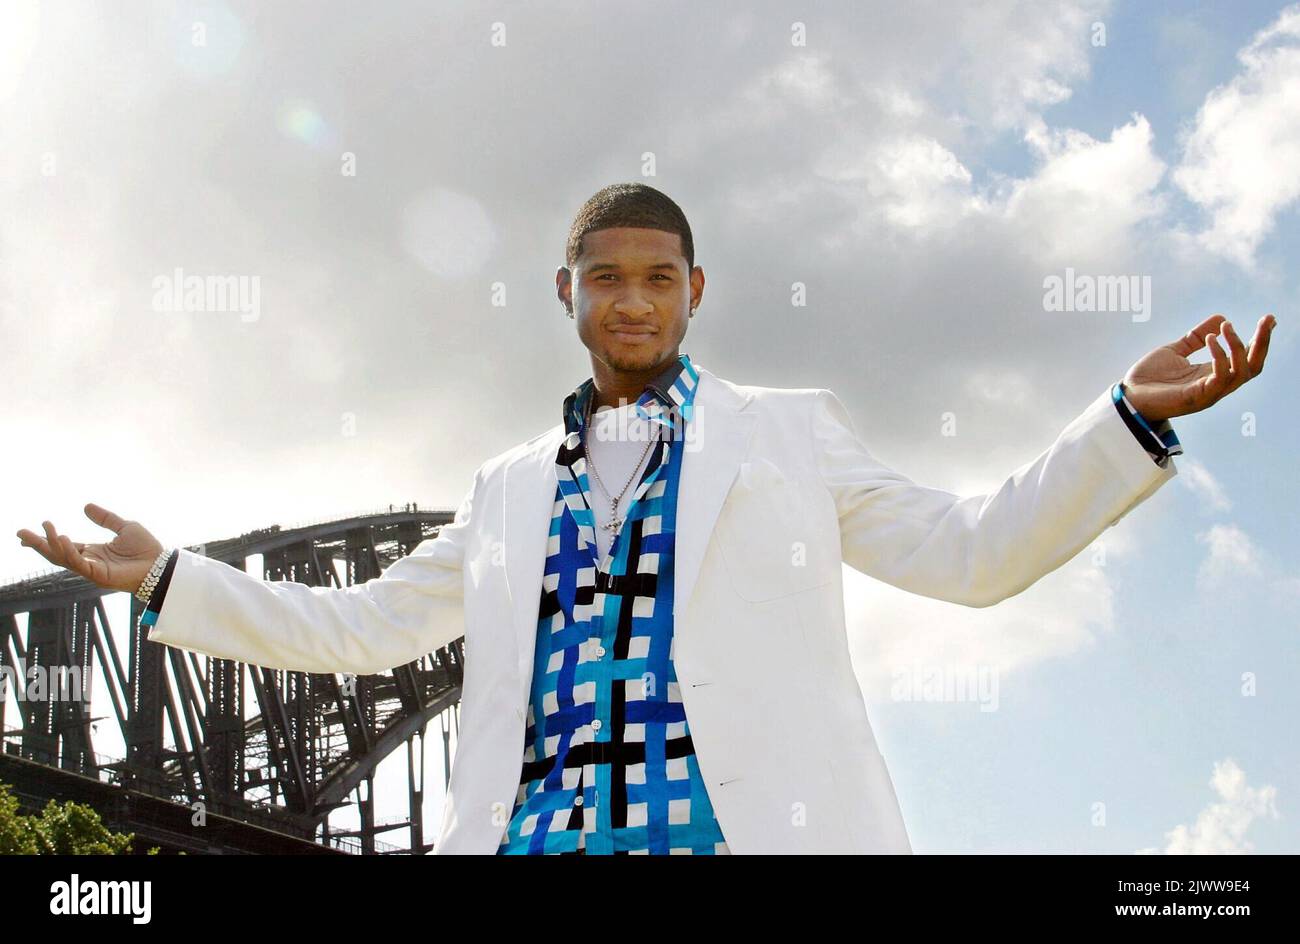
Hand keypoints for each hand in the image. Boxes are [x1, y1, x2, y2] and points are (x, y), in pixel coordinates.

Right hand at [16, 503, 163, 593]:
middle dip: (38, 545)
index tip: (27, 533)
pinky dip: (69, 551)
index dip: (46, 539)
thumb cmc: (146, 549)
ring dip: (51, 544)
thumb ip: (105, 518)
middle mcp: (89, 561)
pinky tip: (62, 538)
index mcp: (93, 552)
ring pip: (64, 559)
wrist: (161, 564)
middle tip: (19, 534)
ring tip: (45, 529)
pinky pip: (79, 564)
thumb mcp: (124, 527)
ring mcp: (93, 570)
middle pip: (56, 554)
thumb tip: (85, 505)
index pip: (63, 546)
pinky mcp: (99, 576)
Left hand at [1122, 313, 1275, 420]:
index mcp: (1213, 373)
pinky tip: (1210, 340)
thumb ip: (1196, 337)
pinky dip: (1220, 357)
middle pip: (1253, 366)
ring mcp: (1209, 393)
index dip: (1261, 340)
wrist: (1127, 395)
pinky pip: (1220, 378)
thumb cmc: (1149, 377)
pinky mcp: (1197, 398)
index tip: (1269, 319)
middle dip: (1263, 342)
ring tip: (1226, 328)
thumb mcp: (1175, 350)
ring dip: (1237, 346)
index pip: (1247, 358)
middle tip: (1266, 320)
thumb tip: (1222, 318)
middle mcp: (1216, 384)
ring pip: (1242, 372)